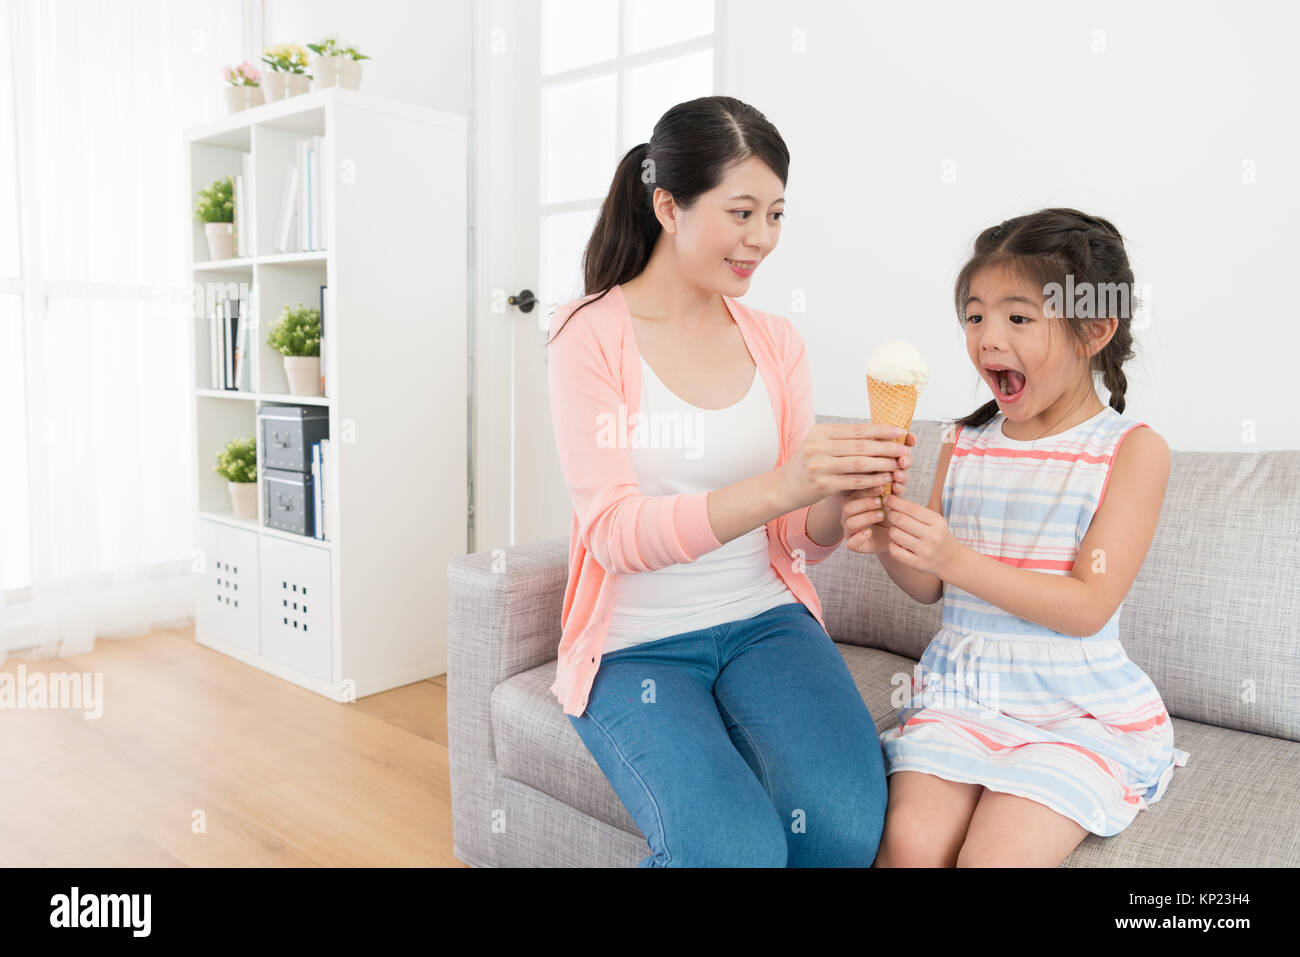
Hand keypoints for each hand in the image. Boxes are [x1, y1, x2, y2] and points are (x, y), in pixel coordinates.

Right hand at [776, 422, 914, 511]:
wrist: (784, 487)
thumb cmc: (808, 464)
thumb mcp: (820, 445)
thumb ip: (844, 439)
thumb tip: (878, 432)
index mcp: (821, 432)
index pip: (858, 430)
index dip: (882, 430)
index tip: (901, 432)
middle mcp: (818, 446)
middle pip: (862, 446)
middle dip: (888, 447)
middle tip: (905, 450)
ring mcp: (820, 466)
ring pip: (860, 463)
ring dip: (883, 464)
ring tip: (899, 465)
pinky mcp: (822, 485)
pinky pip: (854, 481)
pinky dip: (872, 481)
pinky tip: (884, 480)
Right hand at [842, 488, 892, 553]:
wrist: (896, 536)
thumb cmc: (892, 516)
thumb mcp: (892, 502)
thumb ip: (892, 492)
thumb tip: (896, 479)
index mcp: (855, 502)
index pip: (854, 494)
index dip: (866, 490)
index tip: (881, 487)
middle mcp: (849, 516)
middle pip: (848, 507)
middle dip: (864, 503)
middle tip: (880, 501)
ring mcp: (850, 531)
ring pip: (849, 523)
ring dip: (865, 517)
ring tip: (881, 515)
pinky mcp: (854, 545)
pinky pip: (851, 542)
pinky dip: (860, 536)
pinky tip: (870, 532)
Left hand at [880, 494, 961, 577]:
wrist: (950, 560)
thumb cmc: (937, 535)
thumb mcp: (934, 521)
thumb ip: (916, 512)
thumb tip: (891, 500)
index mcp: (937, 522)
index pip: (912, 508)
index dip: (896, 502)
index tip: (887, 499)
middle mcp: (933, 536)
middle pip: (901, 520)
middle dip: (891, 515)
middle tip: (889, 515)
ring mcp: (925, 551)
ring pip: (895, 535)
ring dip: (891, 530)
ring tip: (896, 530)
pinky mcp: (917, 564)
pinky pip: (894, 551)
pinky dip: (892, 545)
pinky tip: (897, 543)